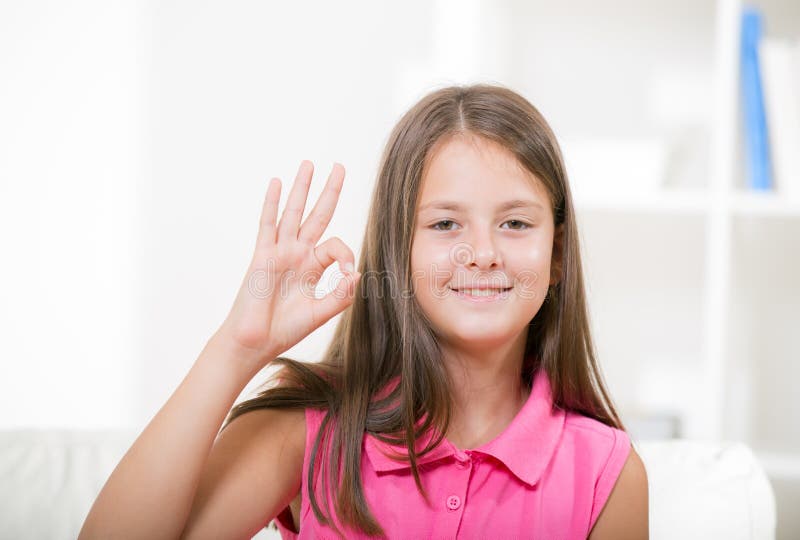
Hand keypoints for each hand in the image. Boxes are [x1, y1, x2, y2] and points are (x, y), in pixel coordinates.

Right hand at [217, 160, 360, 368]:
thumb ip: (341, 295)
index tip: (348, 272)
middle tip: (339, 166)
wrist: (256, 341)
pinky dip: (272, 203)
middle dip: (329, 191)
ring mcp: (279, 252)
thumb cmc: (285, 329)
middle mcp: (298, 254)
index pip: (335, 245)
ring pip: (293, 213)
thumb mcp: (321, 313)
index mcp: (313, 267)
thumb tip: (357, 273)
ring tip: (308, 164)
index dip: (345, 254)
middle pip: (317, 215)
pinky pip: (268, 224)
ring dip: (301, 188)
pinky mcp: (262, 255)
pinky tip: (277, 183)